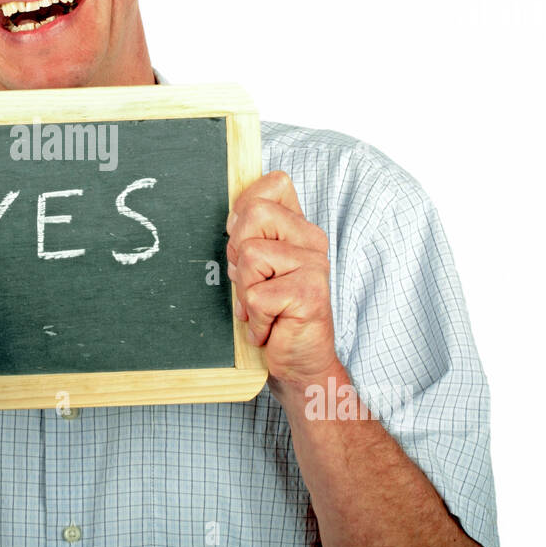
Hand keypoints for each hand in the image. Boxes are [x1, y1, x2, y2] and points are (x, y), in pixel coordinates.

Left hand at [225, 171, 337, 394]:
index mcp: (300, 228)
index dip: (246, 209)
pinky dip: (255, 318)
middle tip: (254, 284)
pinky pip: (257, 295)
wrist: (300, 362)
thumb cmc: (274, 314)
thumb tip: (231, 215)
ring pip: (250, 255)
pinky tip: (271, 327)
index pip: (275, 184)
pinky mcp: (309, 293)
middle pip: (253, 214)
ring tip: (264, 307)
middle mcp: (312, 240)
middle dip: (238, 254)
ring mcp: (314, 265)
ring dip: (246, 291)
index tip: (246, 243)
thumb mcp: (256, 268)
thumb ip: (250, 236)